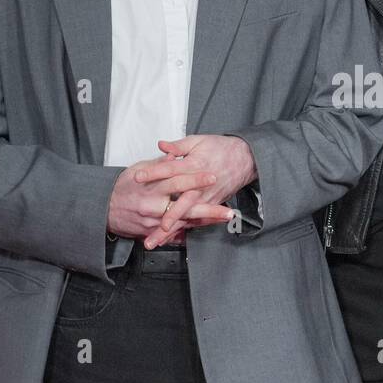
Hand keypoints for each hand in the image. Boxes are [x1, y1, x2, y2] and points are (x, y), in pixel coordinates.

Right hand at [106, 153, 226, 240]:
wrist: (102, 208)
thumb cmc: (122, 186)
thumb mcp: (139, 168)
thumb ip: (159, 163)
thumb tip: (174, 152)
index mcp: (151, 185)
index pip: (177, 180)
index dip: (196, 178)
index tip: (212, 175)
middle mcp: (152, 205)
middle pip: (185, 207)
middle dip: (208, 209)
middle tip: (228, 209)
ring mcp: (152, 221)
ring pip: (183, 222)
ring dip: (205, 221)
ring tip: (223, 218)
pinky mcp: (150, 231)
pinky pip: (172, 234)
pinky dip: (189, 232)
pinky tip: (204, 230)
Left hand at [140, 134, 256, 247]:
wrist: (246, 158)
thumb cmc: (221, 148)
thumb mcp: (198, 141)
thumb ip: (178, 146)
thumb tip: (161, 146)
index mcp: (195, 165)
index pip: (170, 170)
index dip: (153, 173)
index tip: (137, 178)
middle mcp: (201, 186)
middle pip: (180, 202)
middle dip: (163, 214)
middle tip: (145, 221)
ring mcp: (207, 198)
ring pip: (186, 217)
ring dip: (170, 230)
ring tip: (154, 241)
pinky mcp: (211, 204)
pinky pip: (195, 221)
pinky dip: (182, 231)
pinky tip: (170, 240)